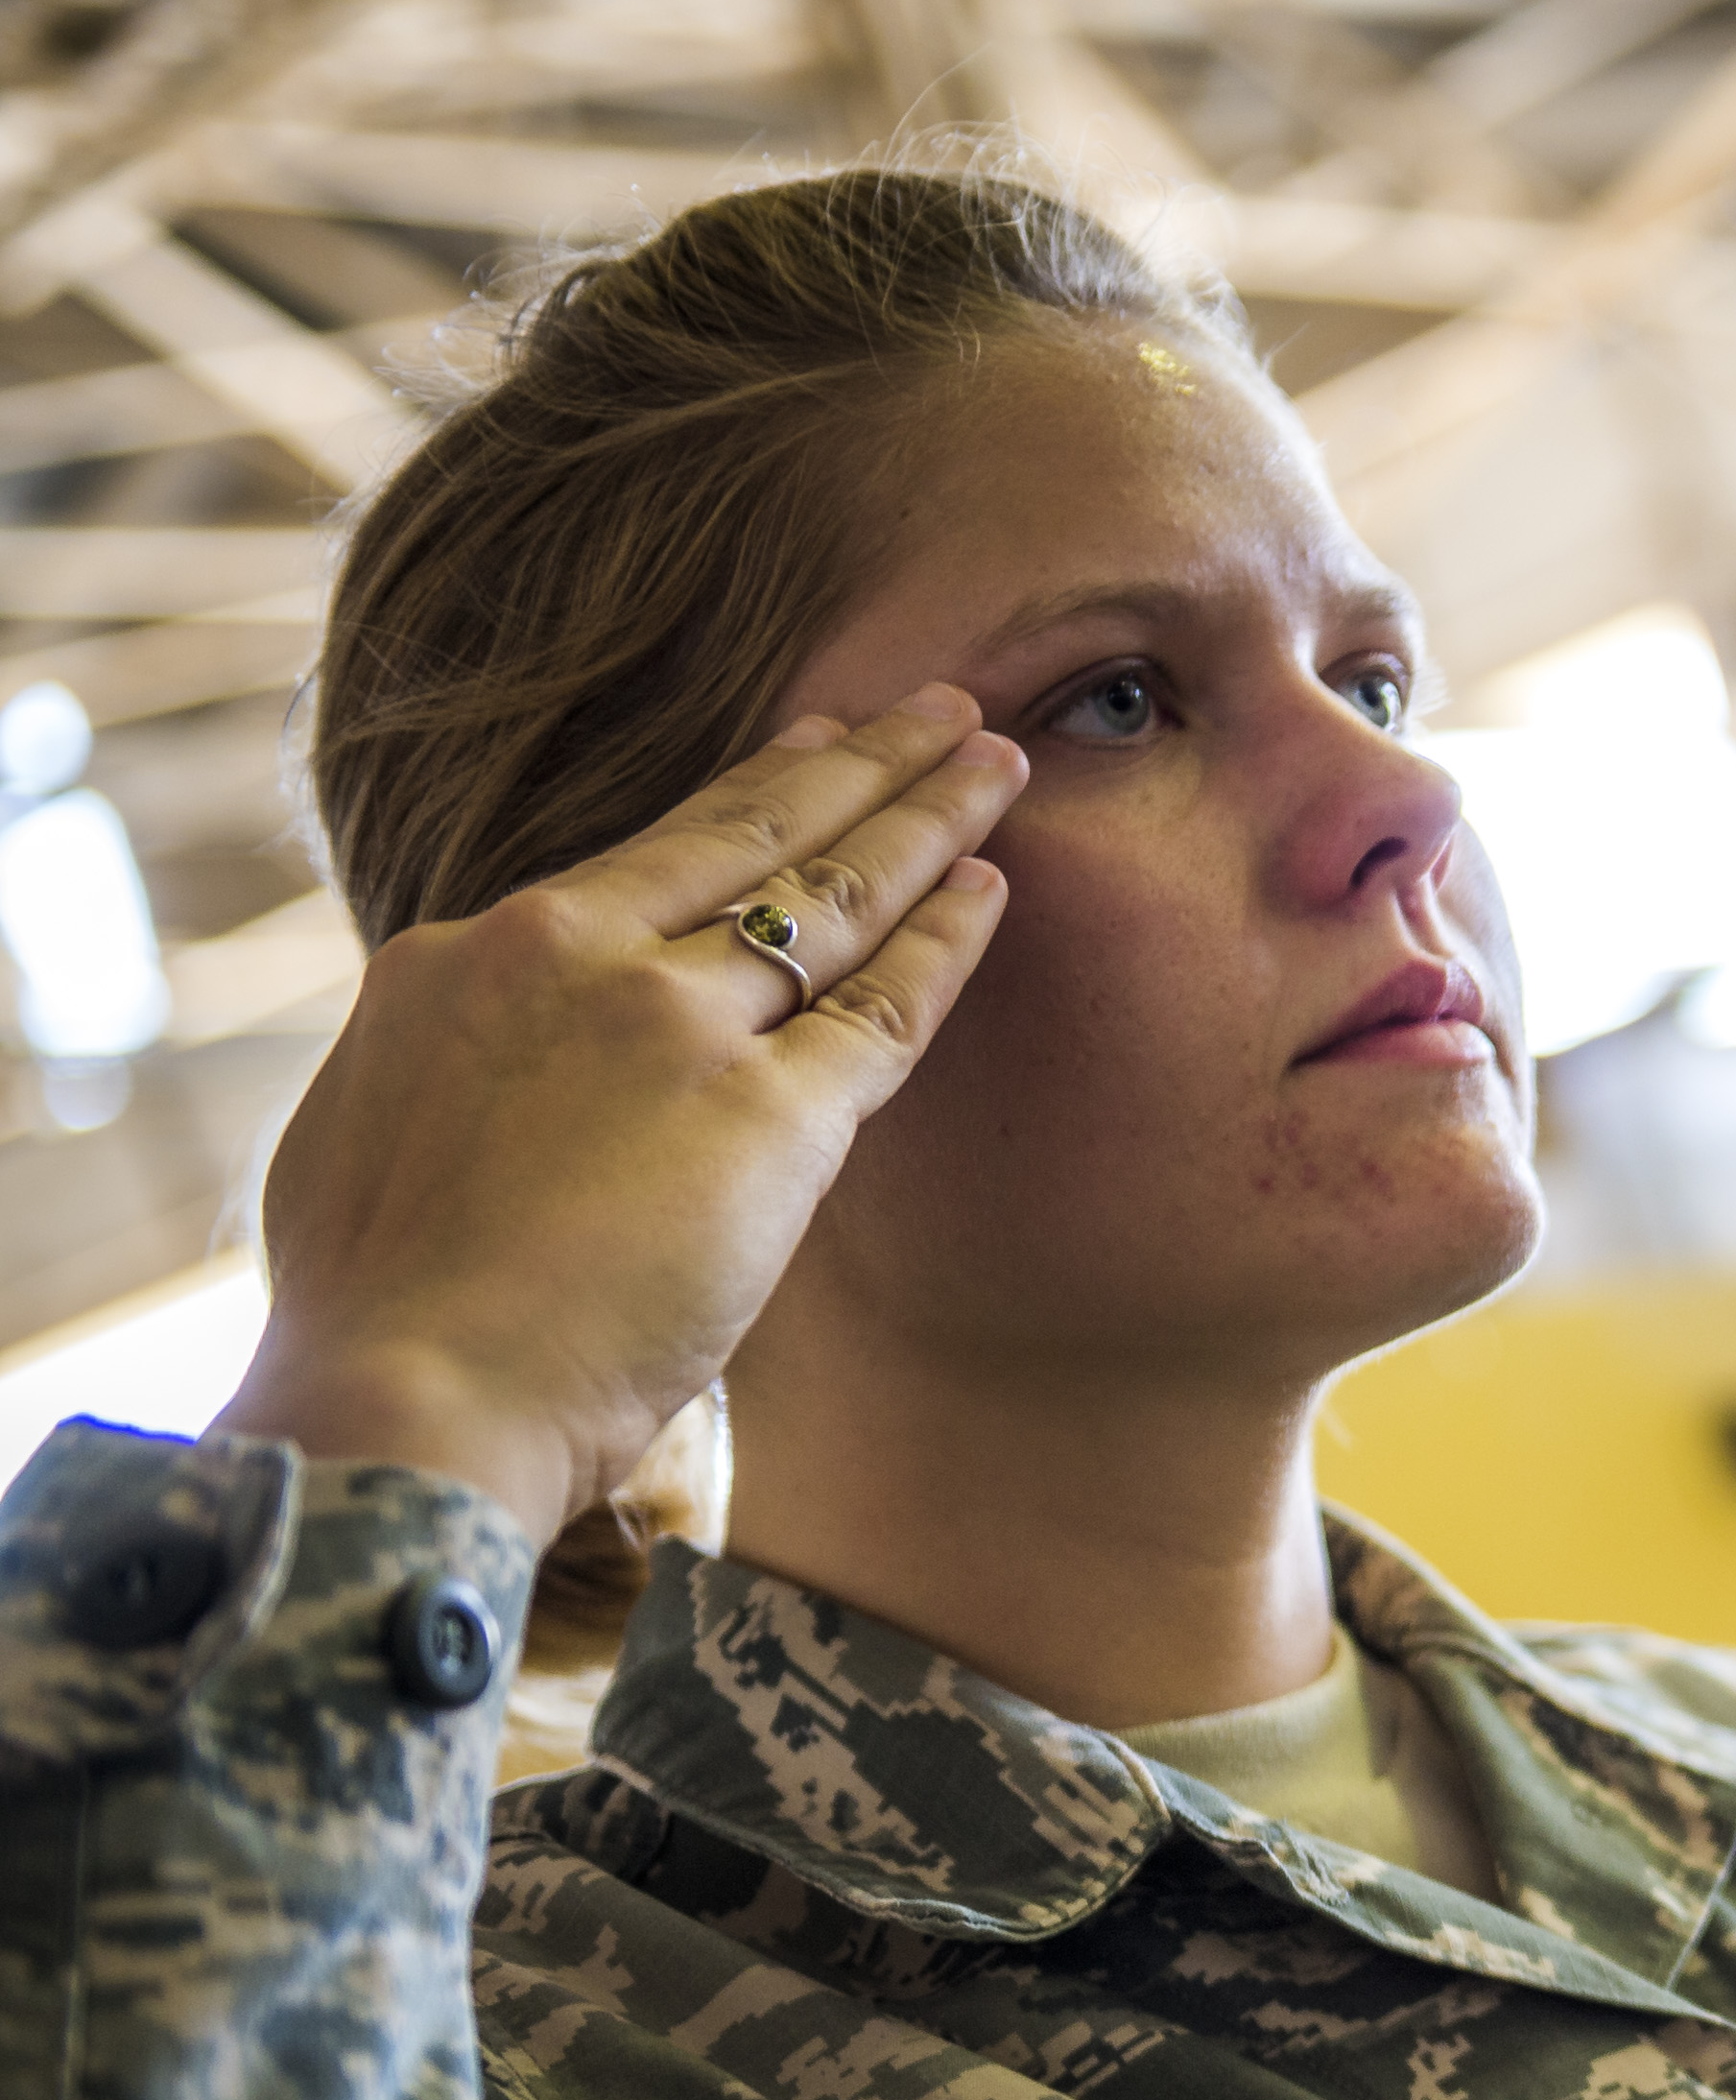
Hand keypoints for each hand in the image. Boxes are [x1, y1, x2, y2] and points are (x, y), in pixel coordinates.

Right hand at [217, 687, 1026, 1539]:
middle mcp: (578, 959)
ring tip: (998, 760)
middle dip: (861, 761)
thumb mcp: (372, 1136)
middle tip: (943, 705)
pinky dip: (948, 947)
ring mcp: (678, 1029)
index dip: (745, 793)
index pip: (642, 857)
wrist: (408, 1393)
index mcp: (472, 957)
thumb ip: (454, 1071)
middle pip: (751, 836)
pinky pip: (884, 1012)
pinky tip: (994, 894)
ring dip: (927, 820)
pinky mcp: (769, 1118)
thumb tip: (476, 1070)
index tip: (813, 739)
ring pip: (833, 897)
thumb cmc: (376, 1312)